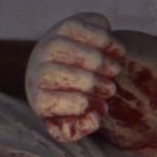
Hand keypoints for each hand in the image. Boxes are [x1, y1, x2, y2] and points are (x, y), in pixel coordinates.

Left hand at [25, 13, 125, 142]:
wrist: (75, 70)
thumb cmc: (75, 102)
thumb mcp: (73, 123)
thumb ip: (80, 130)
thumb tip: (94, 118)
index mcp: (38, 96)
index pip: (45, 101)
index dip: (75, 105)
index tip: (100, 107)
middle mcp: (37, 69)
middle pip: (53, 74)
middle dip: (89, 83)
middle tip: (111, 89)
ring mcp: (49, 44)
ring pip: (64, 48)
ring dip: (96, 60)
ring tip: (116, 70)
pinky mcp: (65, 26)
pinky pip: (78, 27)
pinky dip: (102, 38)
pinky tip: (119, 51)